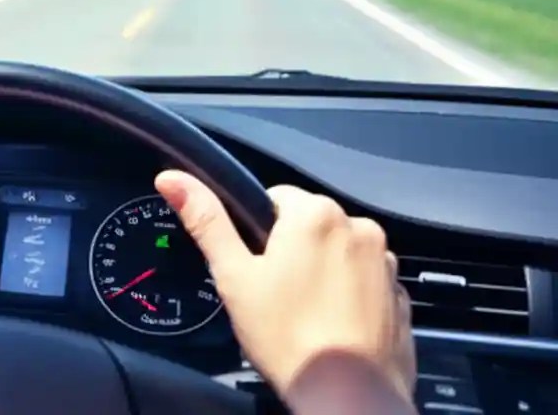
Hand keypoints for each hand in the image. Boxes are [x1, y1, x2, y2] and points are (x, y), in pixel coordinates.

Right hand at [155, 170, 414, 412]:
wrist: (347, 396)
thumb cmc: (285, 334)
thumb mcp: (233, 276)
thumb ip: (206, 221)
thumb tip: (171, 177)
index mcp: (315, 213)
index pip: (274, 199)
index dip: (256, 233)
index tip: (253, 269)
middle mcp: (360, 226)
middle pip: (309, 226)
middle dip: (290, 252)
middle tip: (272, 296)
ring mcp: (386, 262)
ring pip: (337, 253)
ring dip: (321, 271)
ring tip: (303, 315)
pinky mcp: (399, 295)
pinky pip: (364, 282)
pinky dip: (348, 296)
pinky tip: (331, 326)